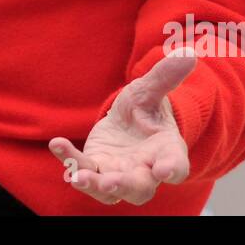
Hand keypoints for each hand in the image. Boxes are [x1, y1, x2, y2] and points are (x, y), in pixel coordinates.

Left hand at [48, 49, 194, 206]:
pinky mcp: (95, 169)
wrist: (128, 121)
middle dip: (126, 186)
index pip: (175, 166)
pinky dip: (69, 160)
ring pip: (109, 191)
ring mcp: (118, 174)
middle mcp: (144, 170)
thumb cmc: (146, 109)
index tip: (164, 171)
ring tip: (79, 177)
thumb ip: (166, 77)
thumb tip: (187, 53)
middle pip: (140, 188)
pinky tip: (57, 144)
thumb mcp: (151, 90)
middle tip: (113, 182)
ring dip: (95, 185)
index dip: (172, 169)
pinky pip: (82, 169)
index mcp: (166, 152)